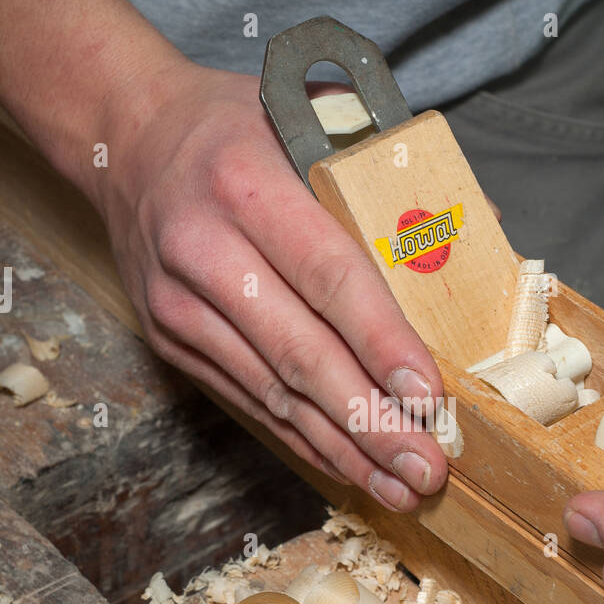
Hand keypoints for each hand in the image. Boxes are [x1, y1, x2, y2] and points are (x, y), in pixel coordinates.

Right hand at [94, 63, 448, 510]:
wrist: (125, 137)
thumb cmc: (237, 127)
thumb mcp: (308, 116)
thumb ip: (385, 172)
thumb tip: (478, 231)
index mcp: (246, 183)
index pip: (327, 275)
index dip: (381, 341)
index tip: (429, 394)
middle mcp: (202, 248)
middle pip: (299, 353)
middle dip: (370, 421)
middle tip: (427, 467)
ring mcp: (178, 303)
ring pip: (272, 392)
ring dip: (342, 447)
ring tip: (400, 486)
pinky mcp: (169, 338)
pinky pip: (247, 400)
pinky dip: (302, 439)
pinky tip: (347, 465)